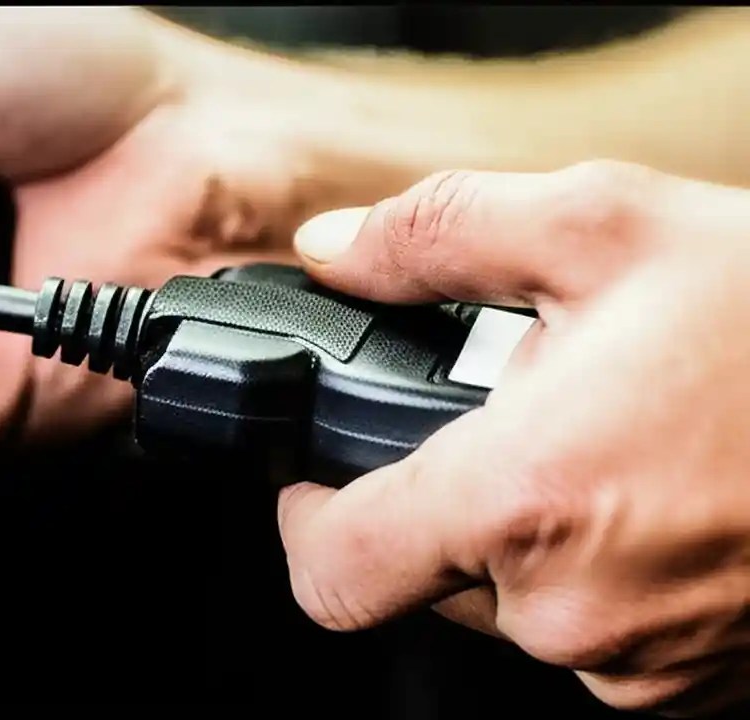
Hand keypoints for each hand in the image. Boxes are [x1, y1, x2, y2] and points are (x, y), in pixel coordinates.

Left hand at [279, 160, 749, 715]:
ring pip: (515, 608)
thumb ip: (437, 236)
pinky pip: (598, 639)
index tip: (314, 480)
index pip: (334, 569)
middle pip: (424, 576)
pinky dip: (601, 574)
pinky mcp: (697, 690)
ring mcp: (640, 666)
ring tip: (612, 455)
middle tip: (521, 424)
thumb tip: (336, 253)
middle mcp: (573, 608)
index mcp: (525, 498)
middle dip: (448, 499)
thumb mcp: (607, 227)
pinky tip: (659, 504)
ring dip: (533, 536)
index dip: (306, 518)